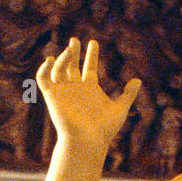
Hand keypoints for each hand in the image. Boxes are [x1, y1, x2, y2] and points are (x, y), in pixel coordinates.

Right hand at [37, 39, 139, 157]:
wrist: (87, 140)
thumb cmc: (104, 129)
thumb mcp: (120, 109)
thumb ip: (128, 94)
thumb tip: (138, 80)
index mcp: (90, 89)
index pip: (90, 67)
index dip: (92, 55)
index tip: (93, 43)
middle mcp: (76, 89)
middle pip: (72, 65)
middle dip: (73, 52)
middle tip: (74, 40)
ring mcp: (63, 92)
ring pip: (59, 69)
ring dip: (63, 57)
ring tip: (70, 48)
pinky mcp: (52, 96)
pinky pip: (43, 79)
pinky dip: (43, 68)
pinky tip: (50, 59)